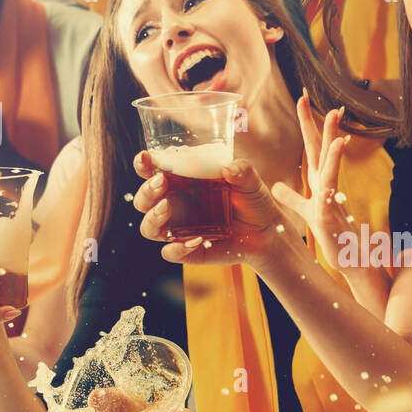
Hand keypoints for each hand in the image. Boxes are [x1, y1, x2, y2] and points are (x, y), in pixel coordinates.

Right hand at [131, 151, 299, 269]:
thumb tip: (227, 168)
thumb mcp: (250, 181)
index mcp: (182, 182)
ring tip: (167, 208)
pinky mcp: (188, 251)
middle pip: (143, 200)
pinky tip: (196, 240)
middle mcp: (175, 205)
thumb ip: (241, 170)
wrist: (267, 232)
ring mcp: (179, 229)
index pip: (152, 172)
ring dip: (152, 218)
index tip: (145, 158)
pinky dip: (178, 248)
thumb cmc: (253, 200)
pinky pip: (170, 253)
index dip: (143, 165)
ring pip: (149, 228)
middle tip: (161, 183)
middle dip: (146, 192)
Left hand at [269, 92, 356, 270]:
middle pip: (323, 148)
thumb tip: (275, 186)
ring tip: (335, 122)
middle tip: (322, 100)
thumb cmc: (331, 231)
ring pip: (330, 167)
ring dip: (333, 146)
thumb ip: (291, 197)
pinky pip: (327, 198)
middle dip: (323, 123)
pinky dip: (328, 187)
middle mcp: (326, 183)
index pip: (312, 145)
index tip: (302, 98)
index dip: (307, 122)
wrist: (347, 256)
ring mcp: (330, 197)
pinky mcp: (328, 215)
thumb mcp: (306, 210)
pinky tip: (327, 183)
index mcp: (320, 179)